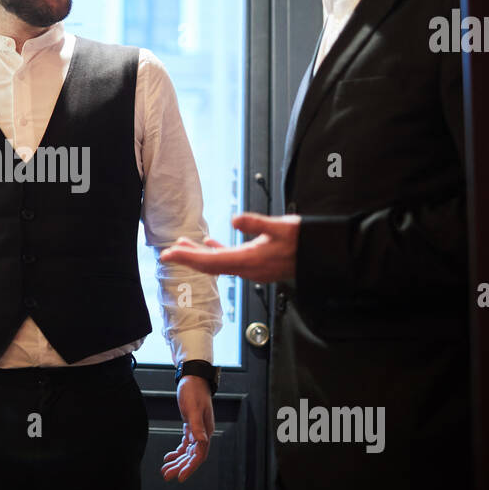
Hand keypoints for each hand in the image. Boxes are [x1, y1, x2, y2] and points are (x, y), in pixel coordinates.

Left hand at [159, 212, 300, 282]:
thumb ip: (257, 223)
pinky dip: (217, 253)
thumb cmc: (303, 241)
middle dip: (188, 259)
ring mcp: (252, 270)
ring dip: (200, 256)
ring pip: (219, 264)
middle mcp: (248, 269)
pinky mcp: (257, 266)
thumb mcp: (280, 227)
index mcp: (249, 261)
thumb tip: (235, 220)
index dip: (187, 259)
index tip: (168, 256)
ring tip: (182, 246)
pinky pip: (231, 261)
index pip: (210, 262)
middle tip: (167, 253)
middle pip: (210, 266)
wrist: (321, 255)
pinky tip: (211, 244)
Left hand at [160, 376, 214, 482]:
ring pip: (188, 452)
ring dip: (177, 462)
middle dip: (180, 467)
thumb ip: (196, 426)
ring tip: (165, 470)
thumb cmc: (194, 391)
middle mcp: (203, 433)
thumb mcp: (193, 409)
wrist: (193, 377)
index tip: (180, 477)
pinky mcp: (191, 425)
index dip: (190, 467)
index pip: (199, 455)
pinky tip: (168, 457)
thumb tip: (200, 441)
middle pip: (192, 456)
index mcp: (205, 431)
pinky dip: (178, 452)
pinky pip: (185, 444)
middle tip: (166, 476)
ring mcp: (198, 430)